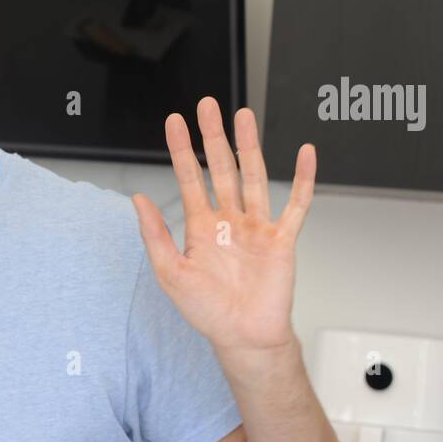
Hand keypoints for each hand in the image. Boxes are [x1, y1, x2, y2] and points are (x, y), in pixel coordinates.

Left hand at [132, 96, 315, 352]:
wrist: (243, 337)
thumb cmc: (207, 312)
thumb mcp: (170, 273)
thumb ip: (155, 235)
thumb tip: (137, 200)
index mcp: (201, 227)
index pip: (189, 177)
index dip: (182, 149)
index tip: (175, 122)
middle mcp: (229, 221)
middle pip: (222, 167)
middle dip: (214, 136)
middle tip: (208, 105)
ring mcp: (256, 227)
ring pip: (254, 175)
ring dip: (249, 145)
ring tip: (244, 115)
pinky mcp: (282, 239)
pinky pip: (295, 204)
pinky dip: (302, 179)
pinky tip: (305, 154)